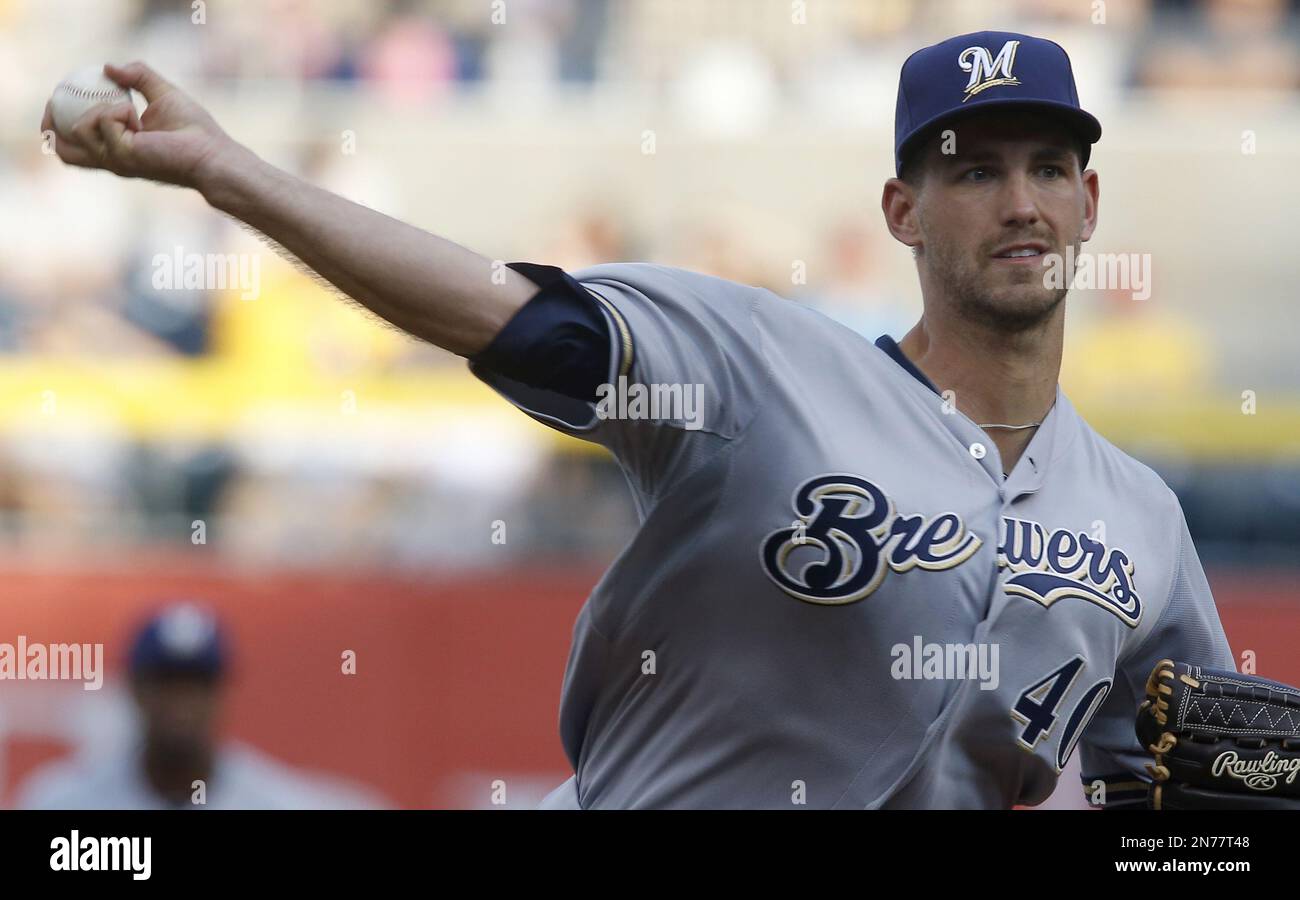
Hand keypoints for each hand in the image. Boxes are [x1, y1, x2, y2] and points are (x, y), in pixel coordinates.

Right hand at [42, 62, 235, 189]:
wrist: (212, 152)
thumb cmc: (193, 130)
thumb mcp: (161, 93)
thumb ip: (138, 76)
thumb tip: (109, 66)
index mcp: (115, 149)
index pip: (74, 144)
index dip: (56, 125)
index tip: (59, 98)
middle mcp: (111, 160)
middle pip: (63, 150)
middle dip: (52, 123)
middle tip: (60, 98)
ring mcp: (115, 161)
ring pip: (80, 128)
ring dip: (99, 109)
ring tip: (130, 111)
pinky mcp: (123, 156)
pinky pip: (104, 121)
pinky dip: (117, 111)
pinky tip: (139, 119)